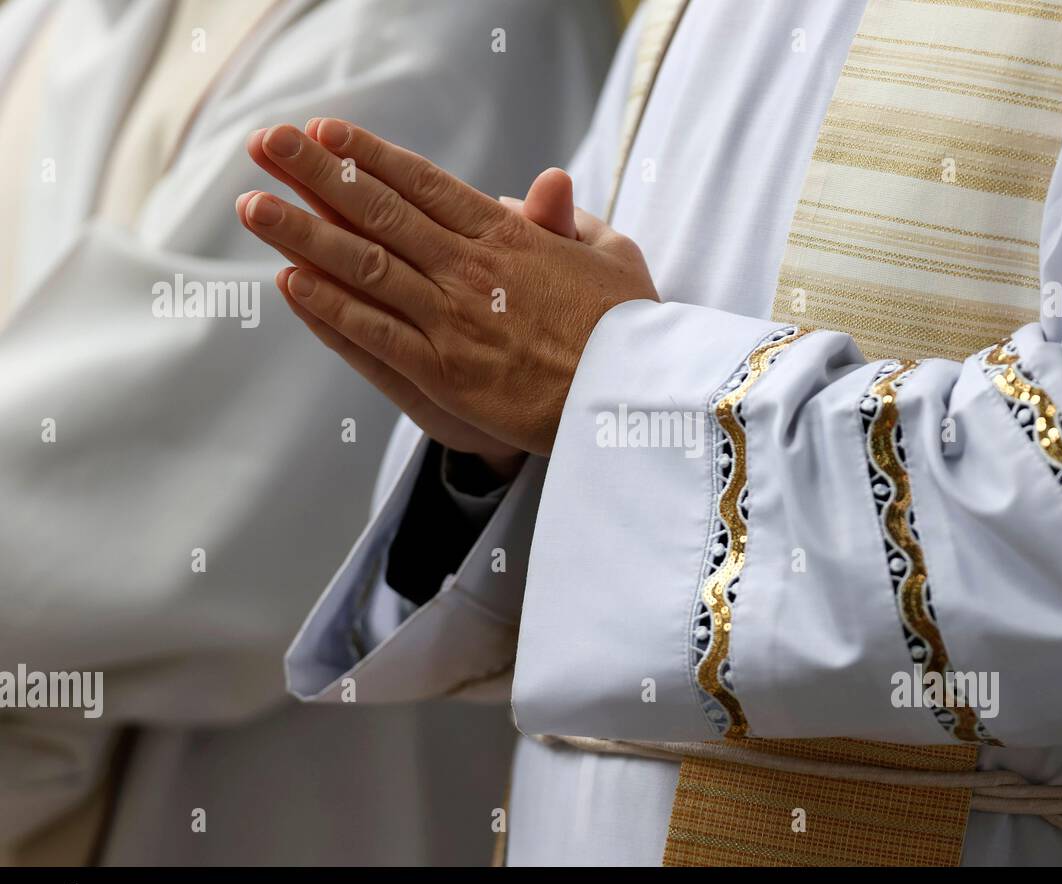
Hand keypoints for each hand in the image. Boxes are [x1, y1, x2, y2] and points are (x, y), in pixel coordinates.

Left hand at [238, 119, 657, 454]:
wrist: (635, 401)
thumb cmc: (630, 327)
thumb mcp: (614, 254)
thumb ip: (569, 218)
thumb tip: (539, 187)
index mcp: (509, 237)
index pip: (424, 184)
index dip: (369, 155)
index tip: (326, 131)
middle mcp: (471, 270)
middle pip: (381, 211)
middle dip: (318, 173)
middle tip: (268, 143)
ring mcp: (453, 321)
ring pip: (365, 266)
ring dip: (304, 233)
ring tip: (254, 205)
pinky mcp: (446, 374)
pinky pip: (375, 334)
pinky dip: (331, 308)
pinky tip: (290, 282)